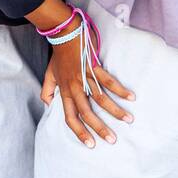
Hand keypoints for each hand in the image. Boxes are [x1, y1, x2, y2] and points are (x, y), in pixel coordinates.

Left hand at [40, 27, 134, 148]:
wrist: (63, 33)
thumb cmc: (58, 54)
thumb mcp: (48, 74)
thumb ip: (47, 91)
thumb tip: (48, 104)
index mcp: (64, 92)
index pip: (71, 117)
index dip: (80, 132)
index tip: (91, 144)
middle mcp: (74, 88)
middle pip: (87, 113)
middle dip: (100, 128)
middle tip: (113, 140)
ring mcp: (85, 77)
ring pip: (100, 99)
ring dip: (114, 111)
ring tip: (128, 120)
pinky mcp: (94, 66)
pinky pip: (108, 81)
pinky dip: (120, 89)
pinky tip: (130, 97)